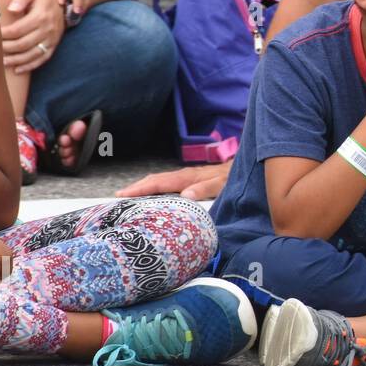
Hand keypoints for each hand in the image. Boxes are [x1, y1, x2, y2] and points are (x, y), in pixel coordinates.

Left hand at [4, 0, 66, 73]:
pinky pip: (42, 59)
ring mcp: (52, 39)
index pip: (18, 30)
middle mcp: (48, 29)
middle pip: (23, 44)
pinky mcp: (53, 46)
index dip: (3, 34)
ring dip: (15, 60)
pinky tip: (17, 70)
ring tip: (1, 61)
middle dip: (6, 48)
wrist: (63, 3)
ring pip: (32, 54)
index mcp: (41, 16)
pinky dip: (29, 66)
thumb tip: (11, 9)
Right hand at [115, 161, 232, 200]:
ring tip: (128, 198)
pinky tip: (154, 196)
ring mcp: (189, 177)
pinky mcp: (194, 180)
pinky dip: (157, 188)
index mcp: (189, 177)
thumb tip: (185, 195)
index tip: (121, 195)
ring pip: (161, 181)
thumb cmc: (236, 177)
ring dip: (144, 188)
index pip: (159, 183)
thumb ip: (207, 188)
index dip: (140, 189)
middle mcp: (186, 176)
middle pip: (156, 180)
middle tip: (116, 199)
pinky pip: (170, 184)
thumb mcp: (224, 184)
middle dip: (136, 188)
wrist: (250, 167)